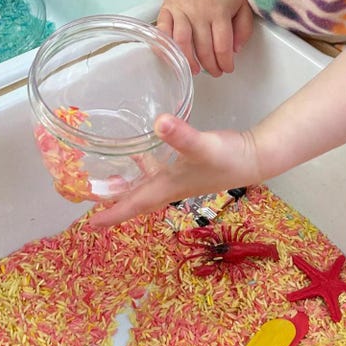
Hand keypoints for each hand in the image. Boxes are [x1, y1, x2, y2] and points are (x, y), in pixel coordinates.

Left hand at [88, 113, 260, 227]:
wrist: (255, 158)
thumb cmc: (228, 157)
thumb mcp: (202, 146)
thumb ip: (181, 135)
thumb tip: (159, 123)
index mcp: (167, 188)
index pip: (134, 206)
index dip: (111, 215)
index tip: (89, 223)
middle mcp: (170, 187)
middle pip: (136, 201)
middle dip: (114, 205)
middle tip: (90, 206)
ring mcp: (179, 179)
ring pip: (145, 187)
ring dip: (127, 188)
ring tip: (106, 182)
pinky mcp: (187, 167)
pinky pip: (157, 173)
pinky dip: (144, 169)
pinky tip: (138, 155)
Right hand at [157, 0, 254, 75]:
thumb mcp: (241, 3)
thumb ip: (244, 27)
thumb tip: (236, 49)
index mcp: (219, 11)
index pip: (222, 46)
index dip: (225, 62)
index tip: (227, 68)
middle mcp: (199, 12)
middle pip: (204, 48)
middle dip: (210, 66)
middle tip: (214, 72)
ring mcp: (181, 11)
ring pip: (182, 43)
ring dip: (188, 61)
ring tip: (195, 70)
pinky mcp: (167, 10)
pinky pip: (163, 31)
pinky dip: (165, 47)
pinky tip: (172, 57)